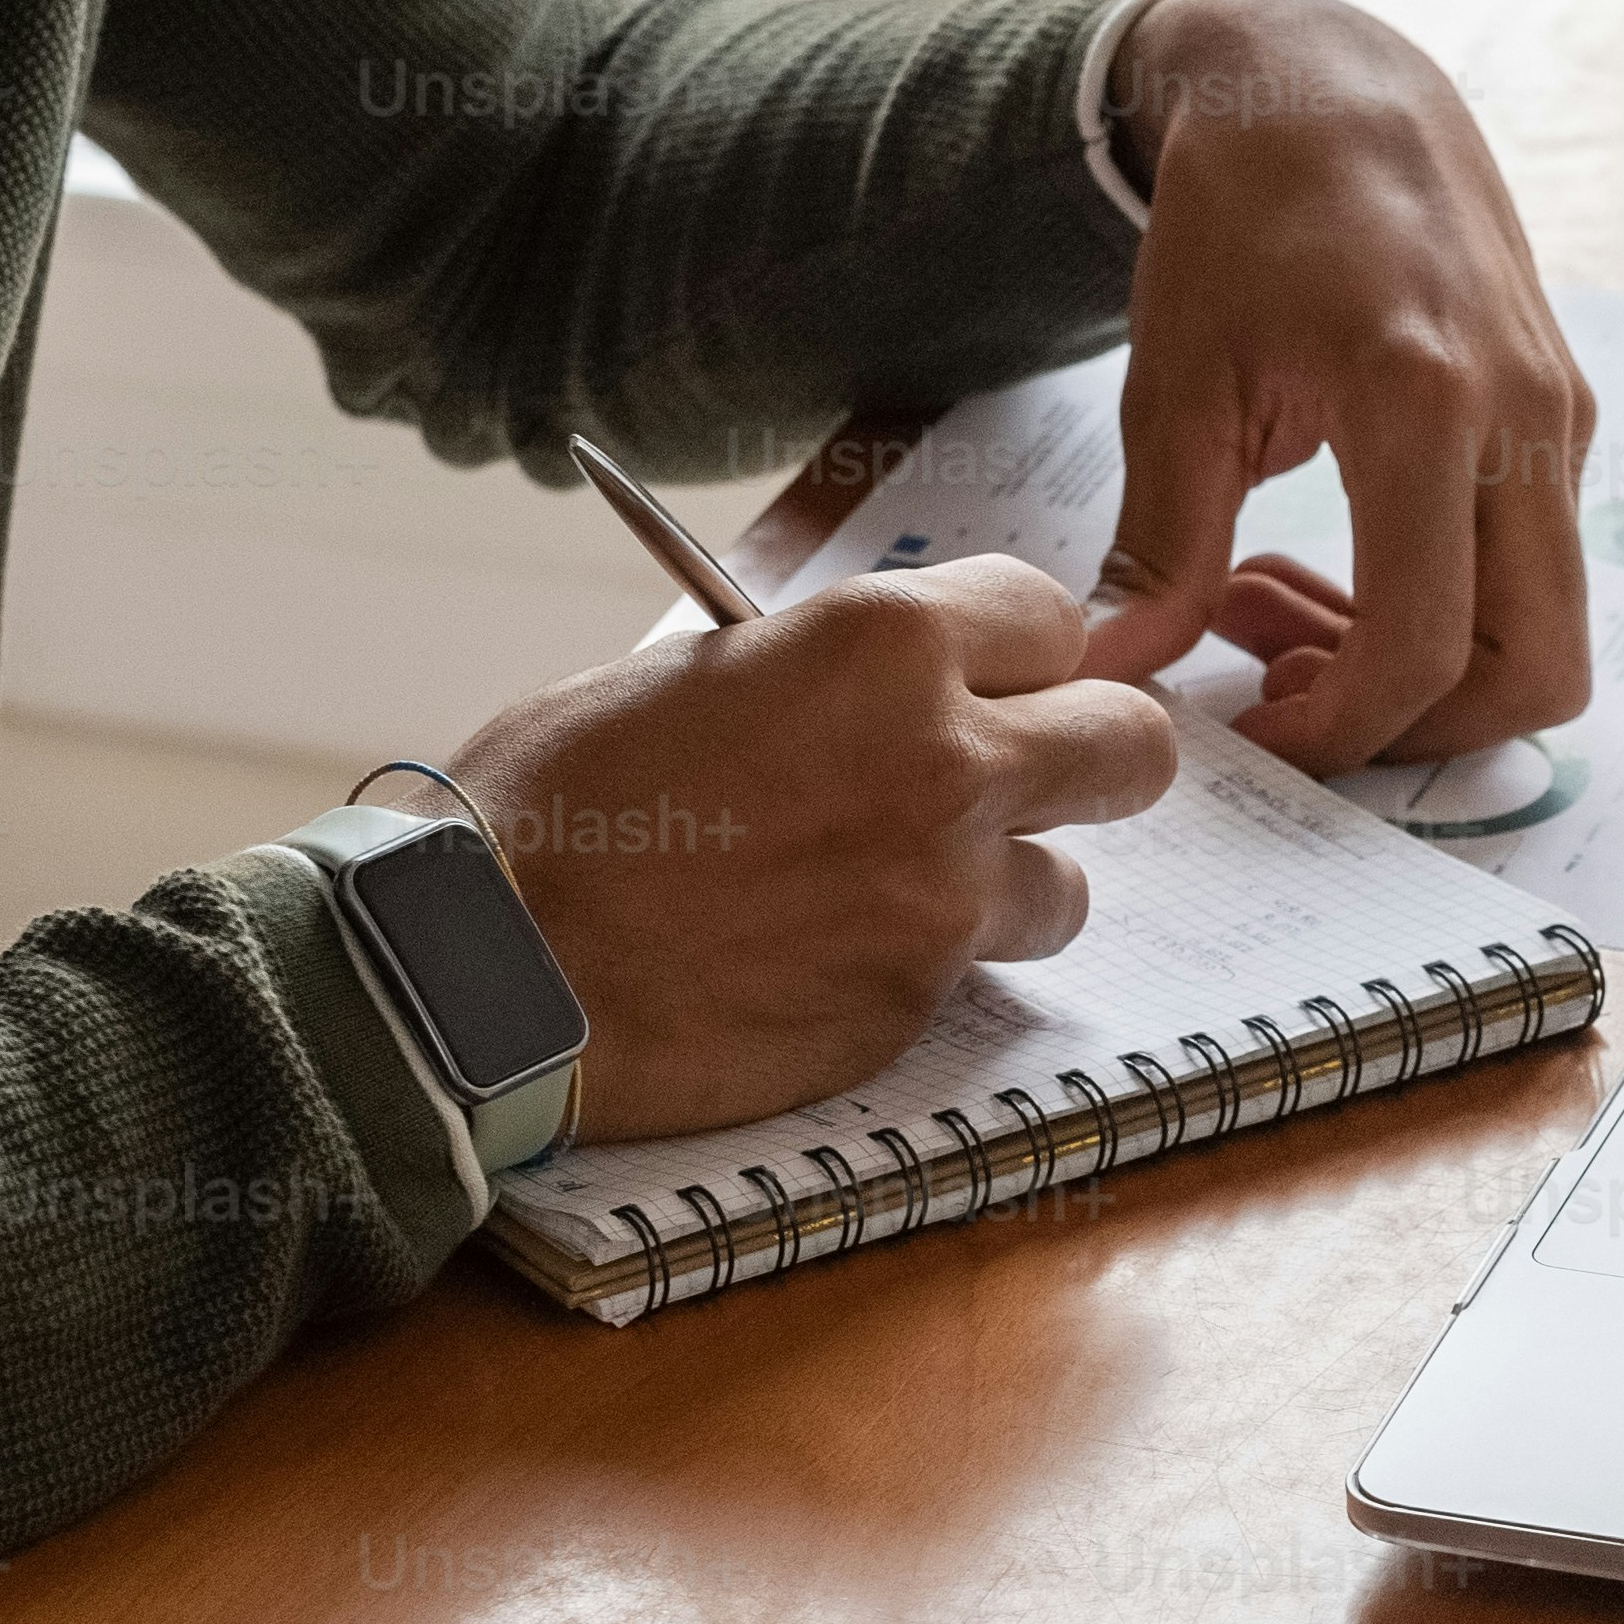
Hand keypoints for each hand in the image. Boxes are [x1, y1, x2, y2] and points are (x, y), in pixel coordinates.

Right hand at [438, 558, 1178, 1138]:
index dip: (1017, 654)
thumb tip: (873, 687)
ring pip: (1067, 885)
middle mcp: (946, 761)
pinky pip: (968, 975)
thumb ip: (819, 675)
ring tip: (900, 888)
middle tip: (1023, 777)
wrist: (492, 965)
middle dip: (1088, 757)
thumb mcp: (692, 672)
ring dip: (1008, 882)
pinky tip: (821, 958)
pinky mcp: (912, 1005)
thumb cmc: (554, 803)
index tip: (985, 679)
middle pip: (1131, 747)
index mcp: (885, 644)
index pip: (1052, 619)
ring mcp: (941, 896)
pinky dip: (918, 965)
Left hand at [1072, 0, 1594, 768]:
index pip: (1427, 642)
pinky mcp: (1559, 414)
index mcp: (1425, 398)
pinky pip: (1526, 563)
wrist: (1326, 83)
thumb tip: (1118, 674)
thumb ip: (1158, 542)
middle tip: (1283, 697)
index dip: (1343, 728)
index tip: (1253, 736)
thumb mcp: (1175, 381)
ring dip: (1418, 664)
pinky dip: (1435, 599)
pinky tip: (1317, 558)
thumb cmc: (1243, 210)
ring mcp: (1558, 414)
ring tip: (1264, 613)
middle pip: (1536, 667)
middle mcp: (1523, 413)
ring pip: (1542, 625)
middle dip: (1416, 727)